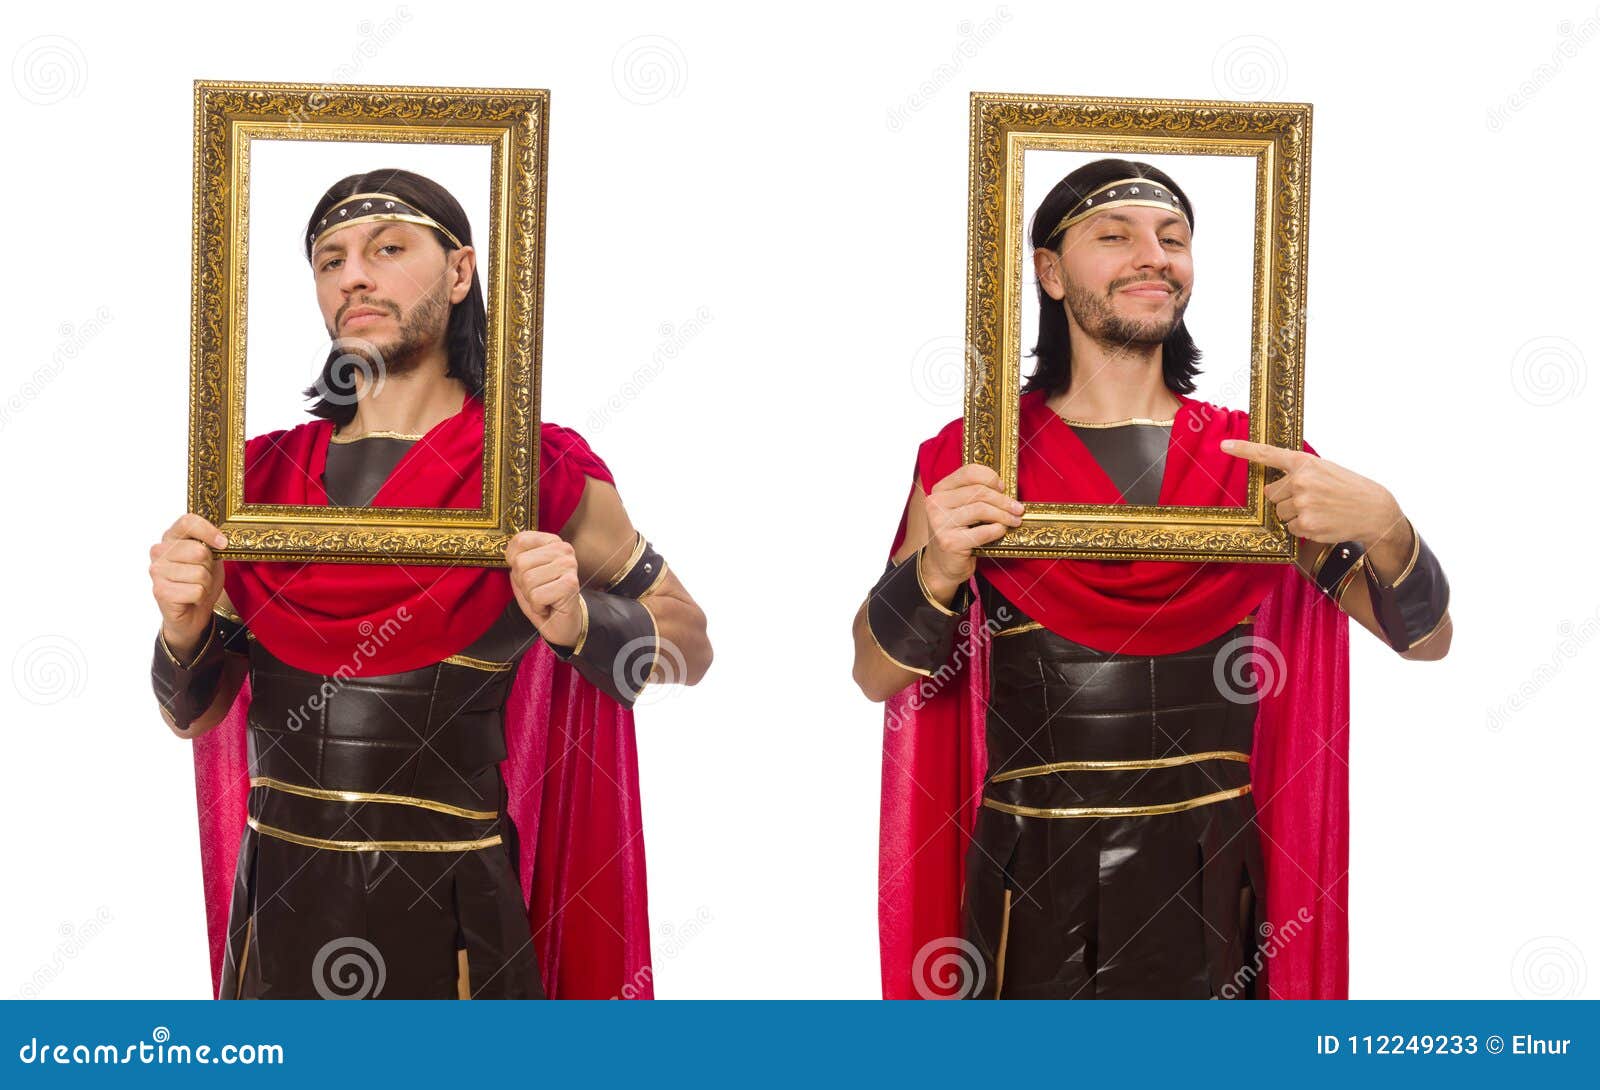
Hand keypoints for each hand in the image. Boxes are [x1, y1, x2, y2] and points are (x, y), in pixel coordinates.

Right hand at [150, 513, 227, 658]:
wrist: (192, 613)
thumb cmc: (201, 581)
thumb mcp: (211, 558)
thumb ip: (212, 545)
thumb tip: (223, 539)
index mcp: (171, 537)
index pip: (188, 521)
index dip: (209, 531)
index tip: (223, 543)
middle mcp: (159, 551)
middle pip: (199, 551)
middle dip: (209, 567)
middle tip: (203, 575)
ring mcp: (157, 571)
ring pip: (200, 573)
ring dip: (206, 584)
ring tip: (197, 587)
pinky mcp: (160, 591)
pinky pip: (196, 590)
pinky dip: (201, 597)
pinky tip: (191, 598)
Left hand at [505, 530, 584, 645]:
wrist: (562, 624)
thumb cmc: (542, 598)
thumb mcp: (523, 574)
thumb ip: (516, 559)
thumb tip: (508, 554)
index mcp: (552, 542)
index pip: (520, 540)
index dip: (513, 560)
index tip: (524, 574)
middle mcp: (563, 549)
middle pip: (521, 562)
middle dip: (522, 583)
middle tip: (537, 591)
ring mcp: (569, 565)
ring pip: (528, 580)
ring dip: (530, 596)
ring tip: (543, 599)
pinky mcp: (571, 584)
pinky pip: (537, 596)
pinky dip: (538, 607)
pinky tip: (549, 606)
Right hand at [921, 463, 1024, 598]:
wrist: (942, 566)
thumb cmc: (957, 534)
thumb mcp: (960, 510)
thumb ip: (974, 496)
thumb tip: (1004, 489)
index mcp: (939, 490)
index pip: (968, 472)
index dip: (990, 477)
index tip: (1003, 488)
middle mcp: (935, 504)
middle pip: (979, 492)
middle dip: (1003, 500)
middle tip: (1018, 509)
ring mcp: (940, 523)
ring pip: (981, 509)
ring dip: (1003, 515)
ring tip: (1014, 521)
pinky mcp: (950, 542)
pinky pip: (983, 531)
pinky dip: (997, 530)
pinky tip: (1001, 532)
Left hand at [1220, 439, 1405, 548]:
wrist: (1374, 510)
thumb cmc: (1348, 488)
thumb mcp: (1324, 470)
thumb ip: (1298, 473)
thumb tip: (1270, 489)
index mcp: (1305, 463)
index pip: (1268, 454)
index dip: (1243, 450)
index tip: (1224, 445)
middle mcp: (1300, 481)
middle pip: (1271, 494)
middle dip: (1285, 498)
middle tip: (1311, 499)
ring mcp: (1301, 503)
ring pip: (1279, 512)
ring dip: (1294, 514)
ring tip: (1319, 510)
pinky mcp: (1304, 523)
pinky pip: (1289, 528)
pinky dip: (1301, 528)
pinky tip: (1321, 521)